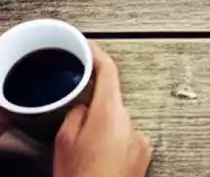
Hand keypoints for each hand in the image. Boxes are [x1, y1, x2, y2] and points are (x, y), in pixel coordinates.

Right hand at [53, 43, 151, 176]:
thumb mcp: (65, 141)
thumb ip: (76, 113)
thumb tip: (84, 107)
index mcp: (109, 113)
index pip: (108, 71)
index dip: (97, 54)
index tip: (89, 47)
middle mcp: (130, 122)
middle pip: (111, 100)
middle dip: (94, 109)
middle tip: (76, 129)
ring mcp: (139, 139)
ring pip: (118, 123)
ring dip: (104, 131)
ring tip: (87, 154)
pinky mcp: (143, 154)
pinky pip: (126, 139)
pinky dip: (113, 145)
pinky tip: (100, 161)